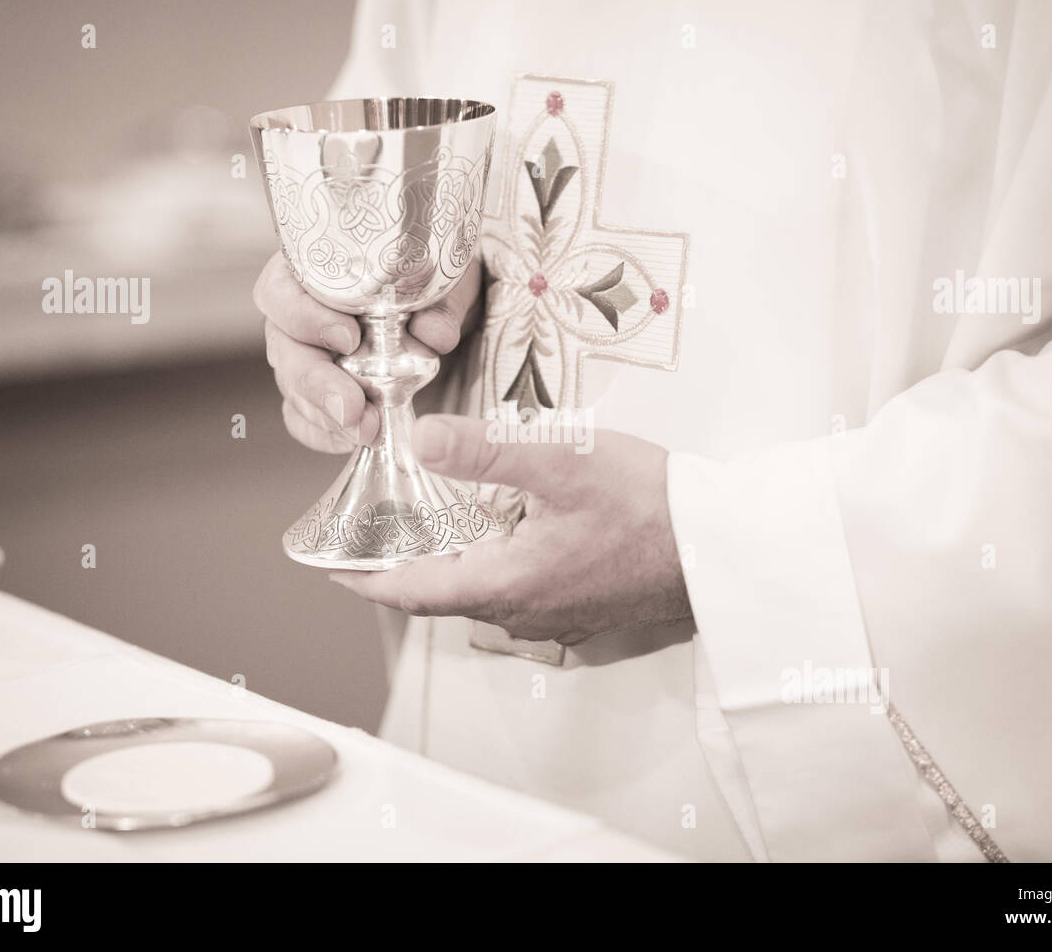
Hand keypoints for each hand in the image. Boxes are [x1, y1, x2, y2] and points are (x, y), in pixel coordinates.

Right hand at [253, 253, 483, 452]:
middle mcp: (295, 315)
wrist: (435, 303)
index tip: (348, 338)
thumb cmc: (424, 279)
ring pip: (294, 388)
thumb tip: (432, 334)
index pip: (281, 291)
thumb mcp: (438, 281)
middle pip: (285, 351)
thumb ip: (437, 304)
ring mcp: (301, 356)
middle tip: (352, 408)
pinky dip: (324, 432)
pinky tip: (350, 440)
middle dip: (318, 385)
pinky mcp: (313, 391)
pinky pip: (303, 417)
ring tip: (367, 430)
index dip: (305, 317)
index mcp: (309, 272)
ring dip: (328, 415)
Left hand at [328, 415, 691, 643]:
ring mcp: (555, 613)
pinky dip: (492, 564)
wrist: (720, 549)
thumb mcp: (562, 461)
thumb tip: (422, 440)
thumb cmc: (649, 508)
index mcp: (505, 582)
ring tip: (432, 524)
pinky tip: (505, 530)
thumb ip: (487, 451)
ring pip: (481, 591)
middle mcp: (523, 610)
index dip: (364, 578)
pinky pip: (518, 591)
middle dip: (404, 566)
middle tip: (378, 532)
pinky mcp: (582, 605)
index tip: (331, 567)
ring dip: (450, 563)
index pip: (410, 591)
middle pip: (442, 593)